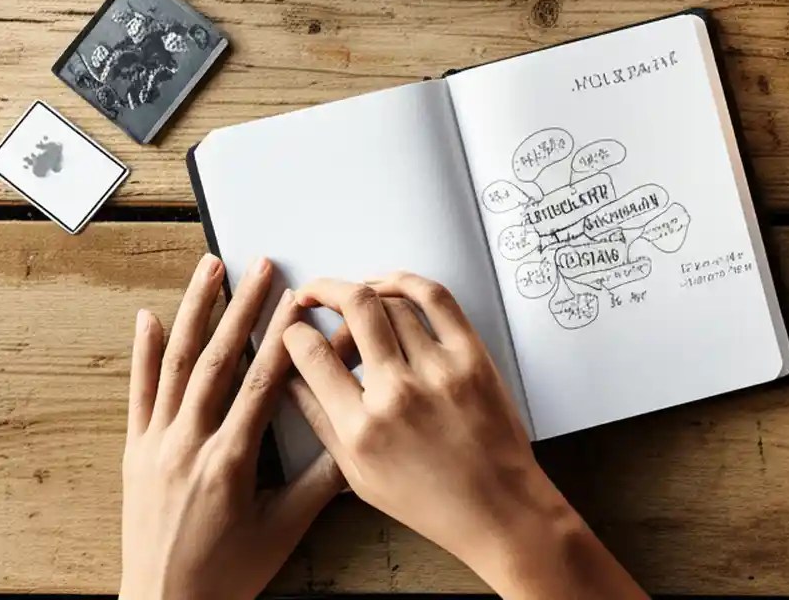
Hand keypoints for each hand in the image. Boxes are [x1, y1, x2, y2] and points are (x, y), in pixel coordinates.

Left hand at [120, 254, 342, 599]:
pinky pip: (139, 392)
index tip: (307, 302)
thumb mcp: (285, 528)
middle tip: (262, 266)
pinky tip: (150, 318)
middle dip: (244, 307)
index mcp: (228, 461)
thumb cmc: (227, 574)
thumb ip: (321, 480)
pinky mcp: (136, 451)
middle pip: (219, 360)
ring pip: (177, 364)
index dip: (287, 337)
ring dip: (196, 311)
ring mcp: (156, 444)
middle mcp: (187, 444)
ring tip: (211, 269)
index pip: (264, 382)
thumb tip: (357, 436)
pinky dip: (145, 352)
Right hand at [284, 273, 646, 599]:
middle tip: (313, 295)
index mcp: (361, 428)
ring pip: (392, 302)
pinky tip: (391, 285)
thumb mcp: (358, 475)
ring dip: (366, 294)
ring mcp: (438, 370)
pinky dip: (408, 280)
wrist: (497, 508)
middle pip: (354, 309)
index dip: (294, 333)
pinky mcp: (472, 358)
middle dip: (323, 290)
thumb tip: (291, 378)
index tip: (294, 329)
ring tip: (357, 306)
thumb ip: (321, 422)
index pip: (311, 355)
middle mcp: (397, 393)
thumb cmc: (430, 500)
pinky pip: (436, 299)